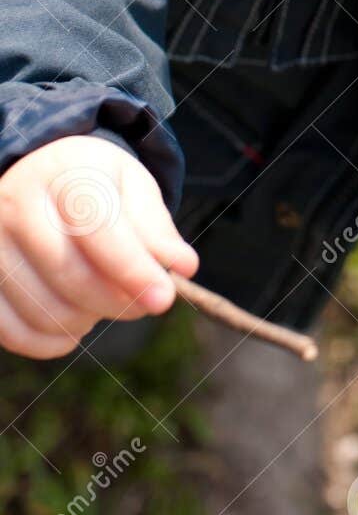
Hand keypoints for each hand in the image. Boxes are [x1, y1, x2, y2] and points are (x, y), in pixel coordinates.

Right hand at [0, 134, 198, 358]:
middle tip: (146, 304)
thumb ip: (156, 227)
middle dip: (117, 301)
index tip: (164, 297)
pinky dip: (52, 341)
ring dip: (87, 319)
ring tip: (106, 300)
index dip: (133, 268)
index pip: (97, 229)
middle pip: (70, 275)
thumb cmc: (91, 185)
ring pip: (44, 309)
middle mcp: (15, 205)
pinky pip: (14, 333)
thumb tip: (184, 266)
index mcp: (62, 173)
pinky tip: (77, 323)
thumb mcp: (130, 187)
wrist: (36, 177)